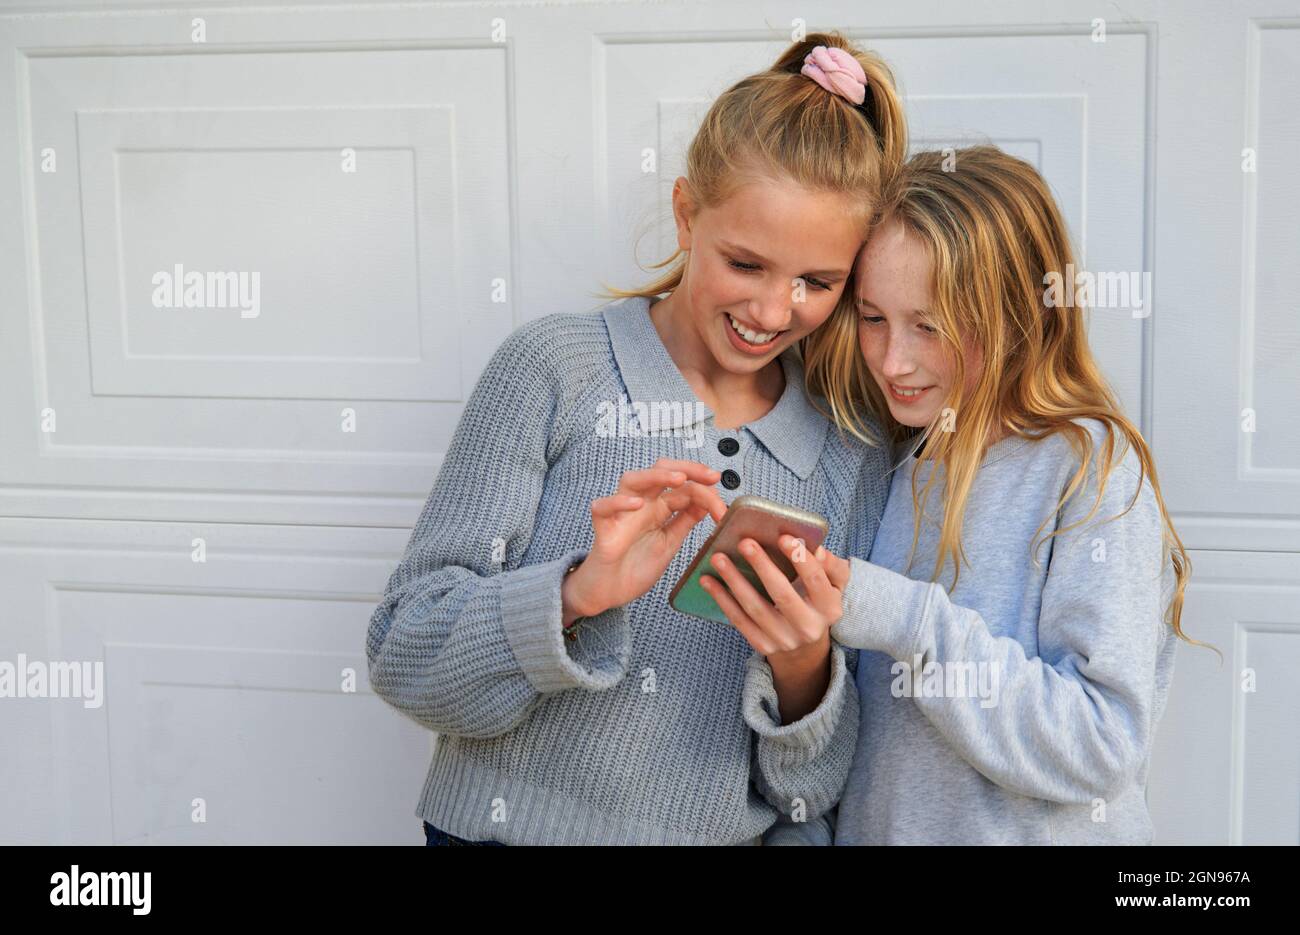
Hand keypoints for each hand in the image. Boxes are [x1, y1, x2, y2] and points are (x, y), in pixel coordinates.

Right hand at [563, 459, 726, 622]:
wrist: (610, 591)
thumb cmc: (636, 566)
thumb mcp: (670, 542)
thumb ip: (685, 520)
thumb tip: (708, 501)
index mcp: (659, 508)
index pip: (682, 486)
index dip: (704, 489)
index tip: (724, 502)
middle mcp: (641, 505)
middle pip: (659, 471)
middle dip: (686, 468)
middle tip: (709, 476)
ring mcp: (621, 514)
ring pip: (632, 479)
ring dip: (656, 475)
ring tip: (678, 479)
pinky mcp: (603, 528)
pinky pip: (602, 507)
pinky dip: (618, 502)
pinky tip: (636, 505)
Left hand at [700, 535, 846, 663]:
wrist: (804, 646)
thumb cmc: (815, 602)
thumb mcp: (833, 585)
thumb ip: (830, 566)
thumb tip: (816, 549)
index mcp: (829, 608)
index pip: (816, 580)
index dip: (800, 559)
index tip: (782, 536)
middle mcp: (809, 628)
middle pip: (782, 595)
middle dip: (762, 566)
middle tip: (745, 542)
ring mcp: (784, 640)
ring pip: (755, 608)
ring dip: (734, 581)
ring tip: (718, 558)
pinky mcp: (763, 646)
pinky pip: (739, 620)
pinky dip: (722, 599)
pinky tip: (708, 581)